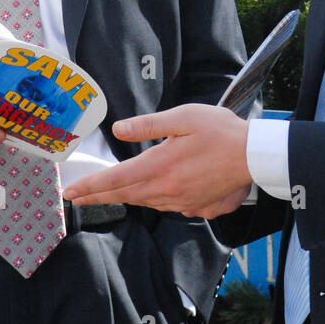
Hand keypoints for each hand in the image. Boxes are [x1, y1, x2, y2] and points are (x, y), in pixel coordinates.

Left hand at [62, 103, 251, 215]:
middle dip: (97, 196)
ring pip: (142, 202)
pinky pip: (162, 205)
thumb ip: (149, 124)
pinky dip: (145, 200)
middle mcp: (166, 189)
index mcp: (160, 166)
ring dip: (120, 198)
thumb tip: (118, 130)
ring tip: (103, 195)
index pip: (116, 180)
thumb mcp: (184, 117)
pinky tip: (143, 195)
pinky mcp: (194, 204)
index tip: (70, 191)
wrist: (254, 156)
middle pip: (124, 195)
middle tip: (76, 197)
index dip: (91, 186)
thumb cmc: (221, 131)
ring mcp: (180, 200)